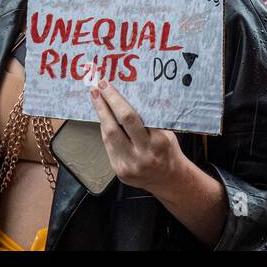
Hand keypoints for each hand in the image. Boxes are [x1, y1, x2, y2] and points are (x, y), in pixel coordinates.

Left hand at [89, 80, 184, 195]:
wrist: (170, 180)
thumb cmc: (168, 151)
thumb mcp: (165, 132)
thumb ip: (148, 119)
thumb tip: (127, 97)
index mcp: (157, 142)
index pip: (130, 117)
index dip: (115, 100)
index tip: (107, 86)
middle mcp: (142, 156)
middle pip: (115, 127)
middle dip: (103, 105)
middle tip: (96, 89)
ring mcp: (129, 166)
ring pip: (108, 137)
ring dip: (101, 117)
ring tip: (97, 101)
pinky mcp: (120, 172)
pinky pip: (109, 147)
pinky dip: (106, 132)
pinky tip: (105, 120)